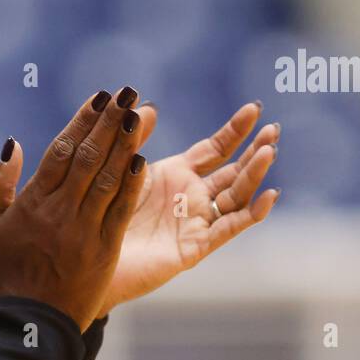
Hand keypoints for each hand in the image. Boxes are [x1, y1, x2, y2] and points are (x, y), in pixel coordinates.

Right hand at [0, 89, 147, 331]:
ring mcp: (83, 229)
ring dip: (125, 144)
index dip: (81, 122)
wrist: (33, 319)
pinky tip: (143, 158)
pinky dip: (131, 184)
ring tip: (140, 115)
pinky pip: (119, 209)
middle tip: (127, 94)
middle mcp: (59, 211)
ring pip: (106, 178)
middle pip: (87, 158)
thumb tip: (11, 144)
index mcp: (32, 203)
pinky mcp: (104, 248)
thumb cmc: (10, 270)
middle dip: (108, 123)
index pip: (60, 152)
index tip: (100, 98)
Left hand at [95, 100, 279, 317]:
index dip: (235, 129)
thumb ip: (133, 139)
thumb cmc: (99, 211)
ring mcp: (196, 221)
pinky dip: (250, 213)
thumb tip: (147, 105)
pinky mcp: (194, 246)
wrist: (85, 255)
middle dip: (255, 150)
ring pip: (236, 196)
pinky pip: (228, 229)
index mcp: (177, 174)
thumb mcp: (119, 169)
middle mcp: (192, 196)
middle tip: (274, 128)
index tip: (254, 108)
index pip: (215, 148)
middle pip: (234, 170)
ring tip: (269, 151)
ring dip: (254, 175)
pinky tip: (268, 196)